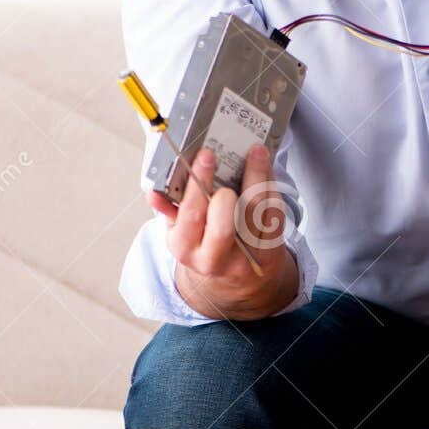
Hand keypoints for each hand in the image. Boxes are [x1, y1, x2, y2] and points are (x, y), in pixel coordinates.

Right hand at [147, 144, 298, 320]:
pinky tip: (266, 169)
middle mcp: (214, 258)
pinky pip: (274, 213)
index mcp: (185, 248)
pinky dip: (272, 186)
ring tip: (256, 153)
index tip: (205, 157)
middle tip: (229, 161)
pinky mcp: (270, 251)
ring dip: (257, 176)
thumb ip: (170, 209)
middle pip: (224, 226)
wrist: (236, 275)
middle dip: (227, 190)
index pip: (192, 216)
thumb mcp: (182, 230)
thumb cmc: (206, 243)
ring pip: (255, 213)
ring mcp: (245, 257)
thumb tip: (154, 193)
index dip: (199, 185)